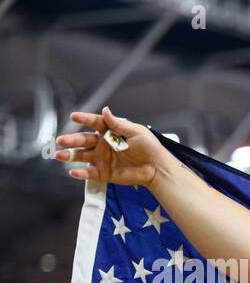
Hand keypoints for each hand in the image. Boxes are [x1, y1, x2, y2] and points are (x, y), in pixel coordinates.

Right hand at [53, 106, 168, 187]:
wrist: (157, 168)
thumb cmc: (149, 147)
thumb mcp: (136, 132)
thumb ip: (118, 124)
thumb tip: (105, 110)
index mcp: (110, 130)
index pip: (94, 122)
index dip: (84, 119)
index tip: (74, 116)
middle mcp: (102, 143)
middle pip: (83, 140)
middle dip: (71, 140)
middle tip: (61, 140)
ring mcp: (102, 158)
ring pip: (81, 155)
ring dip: (69, 155)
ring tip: (59, 155)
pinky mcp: (104, 172)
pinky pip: (90, 172)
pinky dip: (81, 173)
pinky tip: (73, 172)